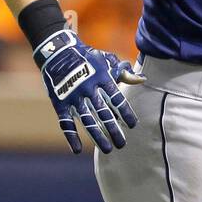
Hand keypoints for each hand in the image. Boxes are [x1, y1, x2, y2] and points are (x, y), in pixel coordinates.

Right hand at [33, 30, 142, 153]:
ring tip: (107, 149)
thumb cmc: (88, 57)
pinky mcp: (59, 103)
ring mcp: (72, 97)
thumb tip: (143, 80)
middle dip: (113, 130)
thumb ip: (124, 72)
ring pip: (87, 120)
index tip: (133, 125)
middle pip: (103, 113)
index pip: (117, 99)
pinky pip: (65, 122)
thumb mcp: (107, 60)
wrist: (58, 52)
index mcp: (102, 78)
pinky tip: (77, 150)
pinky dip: (70, 136)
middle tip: (122, 144)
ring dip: (97, 136)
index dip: (126, 113)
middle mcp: (88, 88)